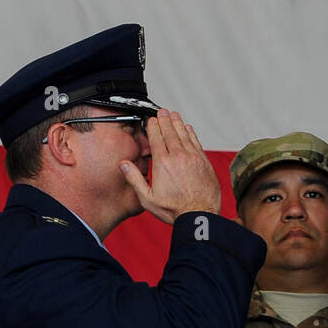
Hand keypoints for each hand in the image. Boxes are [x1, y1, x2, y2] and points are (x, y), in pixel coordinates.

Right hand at [121, 109, 221, 224]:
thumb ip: (135, 179)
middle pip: (170, 133)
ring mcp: (193, 158)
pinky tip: (188, 129)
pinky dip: (191, 134)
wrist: (200, 215)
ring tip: (174, 115)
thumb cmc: (174, 210)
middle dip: (165, 120)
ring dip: (178, 123)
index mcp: (162, 164)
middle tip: (162, 111)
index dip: (153, 127)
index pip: (156, 139)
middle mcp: (178, 157)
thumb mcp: (147, 199)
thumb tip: (124, 164)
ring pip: (184, 135)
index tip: (151, 120)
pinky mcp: (204, 163)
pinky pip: (196, 143)